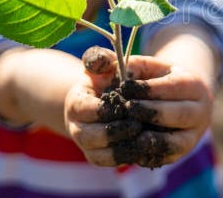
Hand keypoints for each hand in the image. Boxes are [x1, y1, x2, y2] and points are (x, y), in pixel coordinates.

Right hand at [64, 47, 140, 165]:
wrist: (108, 98)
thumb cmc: (110, 78)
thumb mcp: (106, 66)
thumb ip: (102, 60)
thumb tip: (101, 61)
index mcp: (76, 102)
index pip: (86, 109)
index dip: (107, 108)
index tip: (129, 103)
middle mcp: (76, 126)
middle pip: (89, 137)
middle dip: (116, 131)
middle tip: (139, 123)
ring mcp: (86, 145)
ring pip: (100, 155)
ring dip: (123, 147)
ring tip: (145, 137)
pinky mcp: (99, 157)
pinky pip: (111, 163)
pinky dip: (128, 157)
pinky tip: (146, 147)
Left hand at [64, 47, 213, 167]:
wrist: (181, 97)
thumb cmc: (155, 79)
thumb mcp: (143, 66)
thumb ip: (121, 62)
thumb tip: (94, 63)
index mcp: (193, 84)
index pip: (172, 86)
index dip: (147, 89)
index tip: (123, 88)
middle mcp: (201, 110)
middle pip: (177, 114)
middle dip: (149, 112)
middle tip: (125, 109)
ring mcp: (195, 133)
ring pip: (174, 141)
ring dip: (149, 139)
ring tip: (126, 132)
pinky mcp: (185, 150)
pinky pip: (167, 157)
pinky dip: (149, 154)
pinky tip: (130, 147)